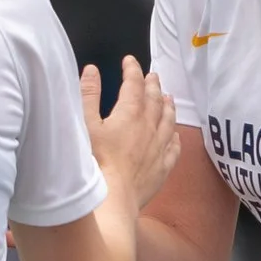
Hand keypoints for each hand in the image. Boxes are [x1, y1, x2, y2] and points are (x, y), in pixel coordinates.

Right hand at [84, 57, 180, 209]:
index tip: (130, 61)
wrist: (111, 199)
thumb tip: (92, 70)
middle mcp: (149, 128)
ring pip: (168, 122)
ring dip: (168, 107)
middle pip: (155, 100)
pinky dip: (175, 138)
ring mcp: (158, 149)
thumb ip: (88, 95)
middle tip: (153, 76)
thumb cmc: (93, 162)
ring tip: (169, 98)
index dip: (132, 70)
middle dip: (153, 85)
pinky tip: (175, 136)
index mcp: (129, 114)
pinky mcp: (162, 169)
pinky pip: (174, 149)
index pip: (134, 84)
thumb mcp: (84, 124)